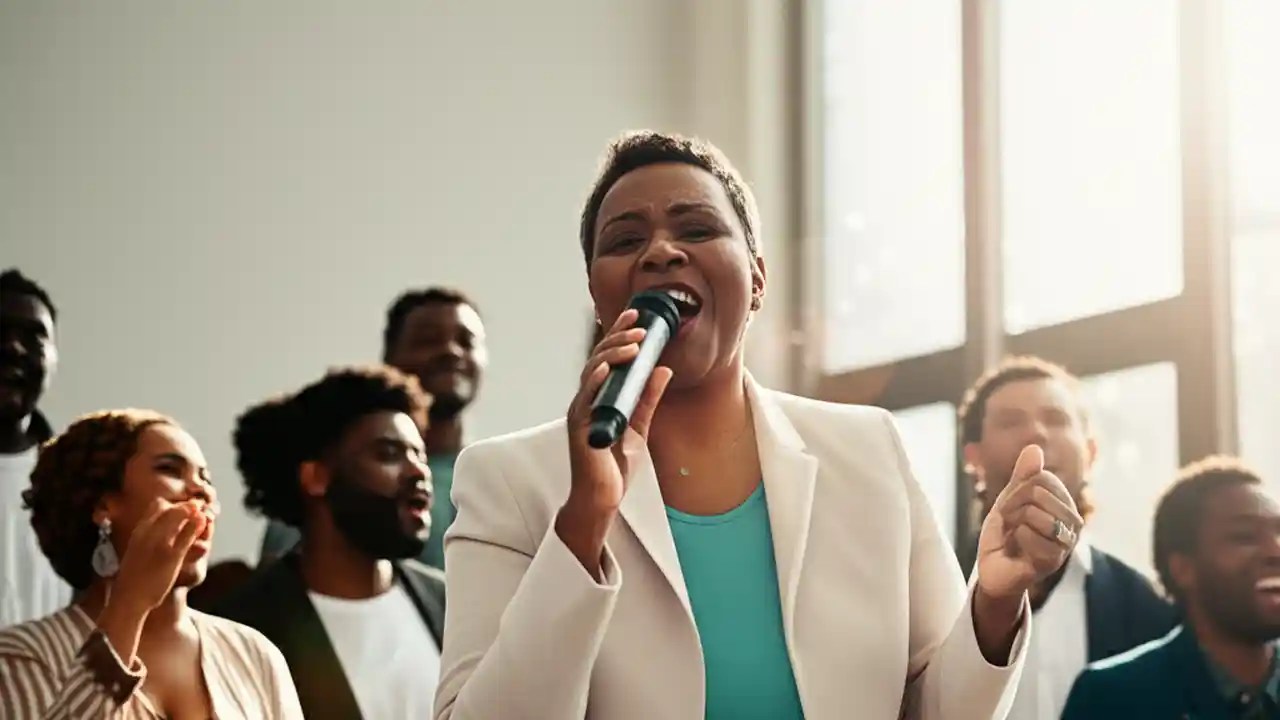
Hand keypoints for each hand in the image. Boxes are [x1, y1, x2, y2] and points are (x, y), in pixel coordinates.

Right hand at [96, 500, 205, 663]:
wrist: (128, 599)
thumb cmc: (133, 578)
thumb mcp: (136, 552)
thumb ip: (146, 539)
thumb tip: (157, 533)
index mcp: (139, 532)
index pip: (157, 506)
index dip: (173, 505)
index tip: (184, 508)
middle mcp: (148, 534)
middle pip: (172, 508)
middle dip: (188, 505)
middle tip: (200, 507)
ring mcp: (159, 544)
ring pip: (181, 517)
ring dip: (195, 512)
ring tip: (204, 514)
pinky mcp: (171, 556)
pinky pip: (187, 535)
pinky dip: (197, 527)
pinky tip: (203, 524)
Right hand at [556, 309, 671, 576]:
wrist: (600, 500)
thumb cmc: (613, 467)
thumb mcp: (639, 428)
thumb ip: (648, 399)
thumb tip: (663, 370)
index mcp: (599, 397)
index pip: (608, 358)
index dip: (620, 335)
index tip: (637, 316)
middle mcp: (586, 400)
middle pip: (598, 359)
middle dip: (618, 338)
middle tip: (639, 325)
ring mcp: (580, 413)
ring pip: (591, 374)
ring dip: (611, 355)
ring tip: (632, 343)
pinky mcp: (579, 429)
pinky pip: (584, 400)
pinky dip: (594, 382)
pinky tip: (604, 369)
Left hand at [975, 445, 1082, 600]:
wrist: (995, 566)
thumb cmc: (1006, 533)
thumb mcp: (1010, 498)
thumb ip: (1023, 475)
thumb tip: (1034, 448)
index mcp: (1065, 504)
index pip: (1041, 477)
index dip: (1016, 489)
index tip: (1011, 507)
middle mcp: (1072, 523)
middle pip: (1036, 493)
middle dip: (1012, 506)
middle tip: (1011, 524)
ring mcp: (1065, 543)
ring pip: (1033, 513)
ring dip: (1013, 523)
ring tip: (1014, 536)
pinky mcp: (1053, 560)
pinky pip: (1028, 534)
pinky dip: (1014, 538)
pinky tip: (1017, 549)